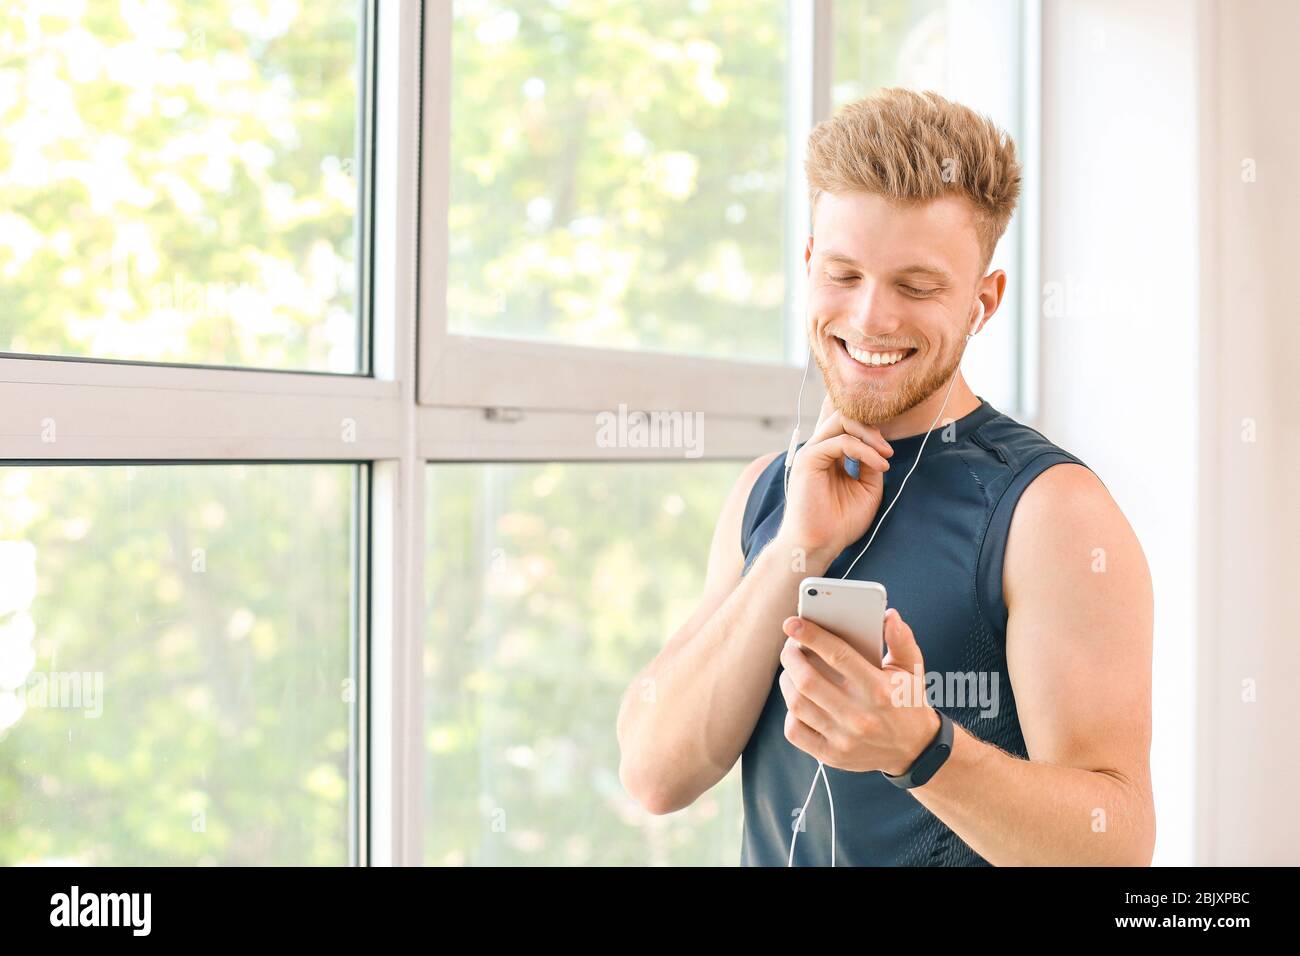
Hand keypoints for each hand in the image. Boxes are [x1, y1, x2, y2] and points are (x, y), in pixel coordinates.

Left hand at [777, 607, 941, 777]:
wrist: (915, 749)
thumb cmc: (907, 701)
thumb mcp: (911, 669)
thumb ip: (901, 640)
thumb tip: (889, 615)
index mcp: (880, 690)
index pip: (838, 656)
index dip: (812, 636)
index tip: (792, 623)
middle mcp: (860, 717)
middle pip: (809, 680)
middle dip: (791, 657)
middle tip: (789, 645)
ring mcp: (844, 739)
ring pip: (797, 704)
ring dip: (787, 680)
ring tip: (791, 668)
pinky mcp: (832, 756)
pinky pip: (795, 731)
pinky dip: (790, 712)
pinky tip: (798, 698)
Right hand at [778, 394, 893, 561]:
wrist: (820, 545)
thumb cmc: (841, 523)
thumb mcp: (867, 488)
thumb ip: (871, 463)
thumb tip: (880, 445)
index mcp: (829, 455)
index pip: (846, 424)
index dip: (869, 428)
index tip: (888, 448)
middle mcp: (818, 449)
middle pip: (844, 416)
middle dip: (871, 427)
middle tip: (888, 449)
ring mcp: (811, 452)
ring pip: (841, 421)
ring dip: (869, 435)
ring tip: (886, 454)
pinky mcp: (808, 460)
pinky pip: (841, 442)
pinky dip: (864, 450)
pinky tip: (880, 464)